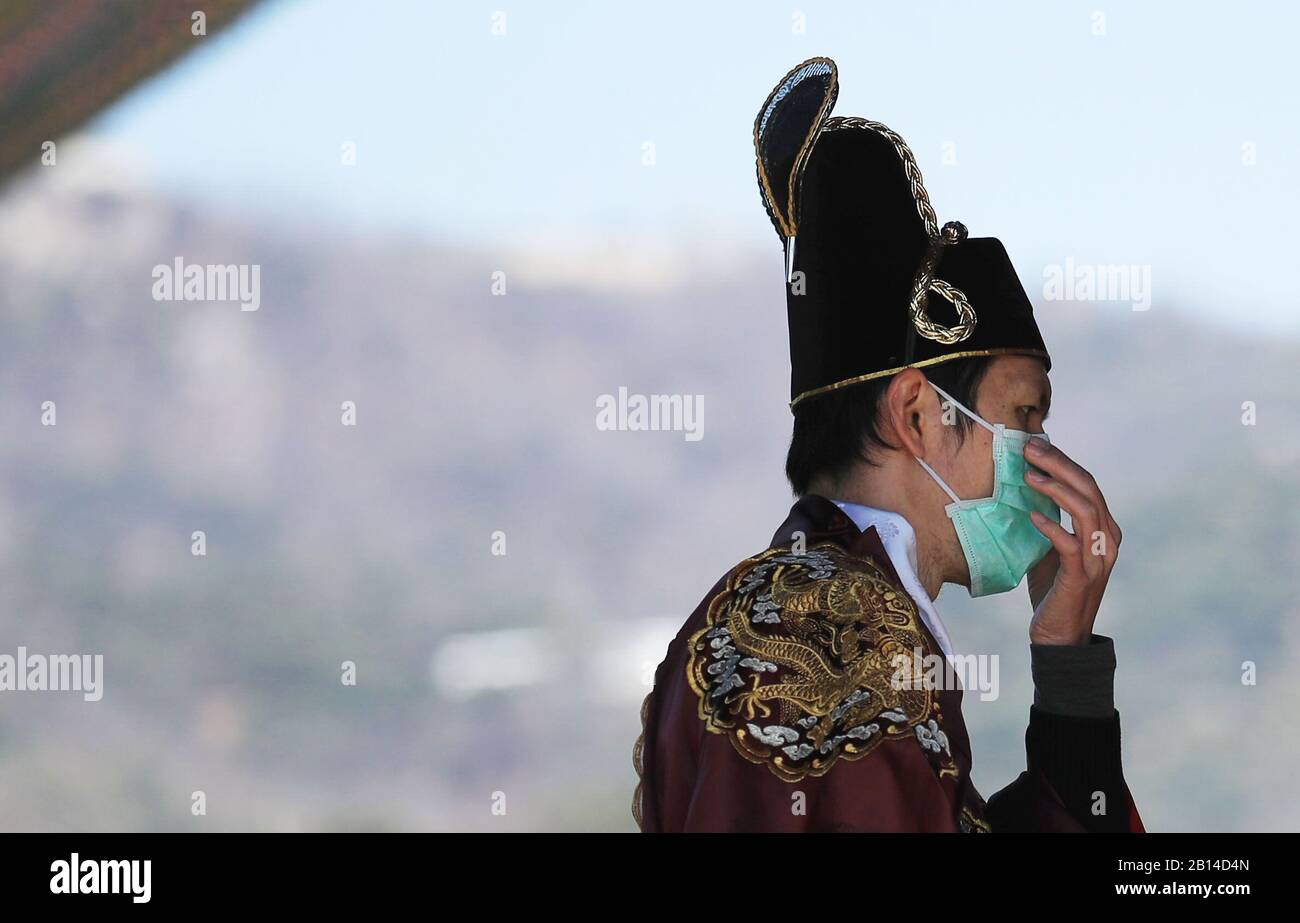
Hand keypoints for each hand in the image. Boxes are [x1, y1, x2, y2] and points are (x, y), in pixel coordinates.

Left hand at [1022, 440, 1121, 645]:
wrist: (1059, 636)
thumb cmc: (1053, 588)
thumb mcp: (1051, 546)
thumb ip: (1049, 519)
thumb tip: (1027, 484)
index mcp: (1102, 528)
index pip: (1087, 484)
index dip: (1062, 461)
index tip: (1034, 443)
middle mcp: (1106, 539)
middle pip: (1088, 489)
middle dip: (1059, 464)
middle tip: (1030, 448)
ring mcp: (1097, 558)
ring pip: (1085, 511)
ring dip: (1056, 488)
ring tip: (1029, 475)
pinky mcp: (1082, 576)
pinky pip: (1070, 544)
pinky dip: (1051, 526)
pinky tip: (1031, 514)